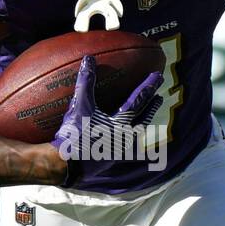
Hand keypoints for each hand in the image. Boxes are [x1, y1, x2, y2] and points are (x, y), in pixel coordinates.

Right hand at [52, 55, 162, 184]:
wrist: (65, 165)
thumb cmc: (74, 135)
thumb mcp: (79, 106)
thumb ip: (86, 82)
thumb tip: (89, 59)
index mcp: (120, 124)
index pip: (138, 100)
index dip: (148, 87)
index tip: (157, 77)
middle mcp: (124, 138)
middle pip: (143, 119)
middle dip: (151, 107)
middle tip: (159, 97)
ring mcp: (119, 151)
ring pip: (136, 136)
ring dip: (142, 124)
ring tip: (144, 118)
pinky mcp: (110, 160)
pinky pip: (124, 149)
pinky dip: (127, 142)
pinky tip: (123, 140)